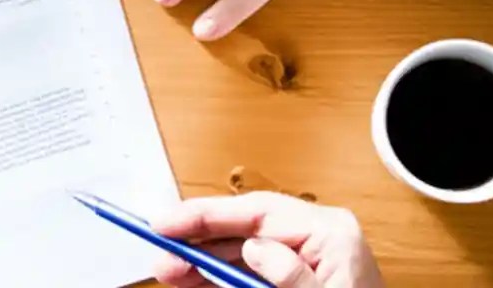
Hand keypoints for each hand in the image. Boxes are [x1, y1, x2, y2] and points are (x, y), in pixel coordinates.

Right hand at [151, 192, 384, 287]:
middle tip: (162, 259)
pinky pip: (248, 272)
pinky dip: (218, 277)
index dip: (204, 214)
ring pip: (239, 251)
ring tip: (169, 273)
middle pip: (241, 229)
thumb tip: (257, 248)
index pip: (256, 211)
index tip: (167, 224)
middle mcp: (316, 238)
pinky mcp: (296, 280)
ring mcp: (306, 259)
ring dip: (202, 262)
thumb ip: (294, 275)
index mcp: (330, 233)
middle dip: (197, 242)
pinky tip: (193, 281)